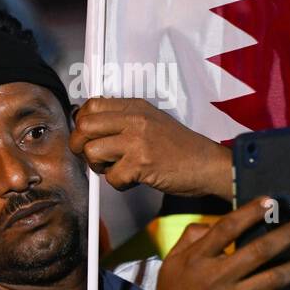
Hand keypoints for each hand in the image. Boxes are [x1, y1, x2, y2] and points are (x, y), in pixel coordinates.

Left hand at [68, 97, 232, 198]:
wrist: (207, 164)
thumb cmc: (181, 148)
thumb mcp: (152, 122)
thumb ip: (124, 121)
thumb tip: (89, 128)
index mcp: (135, 107)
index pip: (91, 105)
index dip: (82, 123)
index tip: (89, 137)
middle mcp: (135, 119)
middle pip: (84, 126)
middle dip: (81, 146)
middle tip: (94, 157)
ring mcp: (137, 140)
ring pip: (92, 151)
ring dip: (99, 167)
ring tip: (117, 169)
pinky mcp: (141, 163)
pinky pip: (111, 177)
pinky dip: (120, 184)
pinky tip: (134, 179)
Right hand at [132, 198, 289, 289]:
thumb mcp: (172, 261)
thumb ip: (191, 237)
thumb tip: (213, 223)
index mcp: (198, 259)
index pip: (227, 228)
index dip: (250, 212)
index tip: (269, 201)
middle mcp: (216, 277)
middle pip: (257, 251)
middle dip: (284, 237)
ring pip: (271, 280)